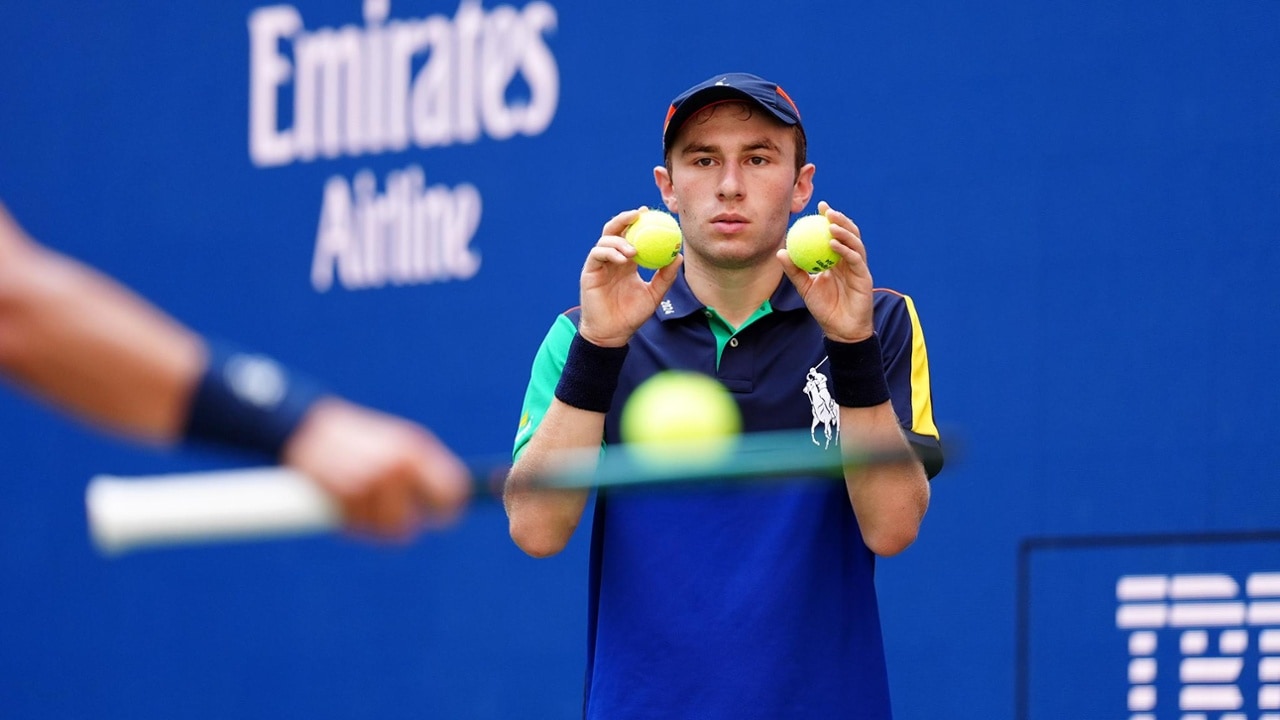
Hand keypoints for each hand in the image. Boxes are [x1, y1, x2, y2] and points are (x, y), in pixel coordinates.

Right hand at [282, 398, 470, 539]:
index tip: (442, 518)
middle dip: (405, 524)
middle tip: (395, 515)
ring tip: (364, 502)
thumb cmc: (363, 441)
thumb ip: (426, 472)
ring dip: (376, 524)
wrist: (310, 429)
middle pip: (413, 522)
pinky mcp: (342, 497)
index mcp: (413, 451)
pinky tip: (346, 501)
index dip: (448, 511)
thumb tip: (457, 501)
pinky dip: (354, 523)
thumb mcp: (400, 445)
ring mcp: (368, 483)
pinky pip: (359, 528)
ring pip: (386, 530)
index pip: (451, 492)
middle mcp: (395, 467)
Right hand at [576, 207, 682, 346]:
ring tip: (634, 250)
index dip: (638, 222)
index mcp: (627, 262)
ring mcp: (600, 265)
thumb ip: (665, 276)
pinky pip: (597, 254)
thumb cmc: (631, 315)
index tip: (649, 213)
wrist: (612, 333)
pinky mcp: (589, 272)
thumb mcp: (654, 295)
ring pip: (605, 240)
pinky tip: (623, 259)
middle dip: (625, 218)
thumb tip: (678, 256)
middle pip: (615, 230)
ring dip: (619, 240)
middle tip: (639, 214)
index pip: (631, 235)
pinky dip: (609, 252)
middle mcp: (612, 259)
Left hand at [777, 200, 875, 341]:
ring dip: (844, 231)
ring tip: (831, 223)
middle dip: (840, 219)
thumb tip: (780, 252)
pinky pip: (855, 259)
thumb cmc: (824, 308)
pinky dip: (845, 249)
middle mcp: (850, 261)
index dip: (829, 219)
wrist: (840, 330)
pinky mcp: (864, 277)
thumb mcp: (805, 288)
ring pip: (855, 243)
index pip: (835, 235)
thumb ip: (794, 270)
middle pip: (849, 234)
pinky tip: (833, 243)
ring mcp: (859, 268)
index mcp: (837, 260)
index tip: (820, 206)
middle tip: (827, 210)